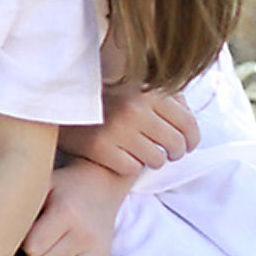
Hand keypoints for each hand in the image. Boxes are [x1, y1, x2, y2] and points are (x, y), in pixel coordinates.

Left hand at [22, 161, 125, 255]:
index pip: (32, 248)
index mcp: (65, 213)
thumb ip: (22, 204)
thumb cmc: (64, 187)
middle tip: (37, 248)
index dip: (22, 244)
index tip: (25, 235)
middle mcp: (84, 235)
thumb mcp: (42, 184)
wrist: (101, 184)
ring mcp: (97, 251)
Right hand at [60, 87, 199, 177]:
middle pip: (176, 145)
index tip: (189, 144)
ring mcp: (117, 129)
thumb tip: (191, 113)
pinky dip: (129, 166)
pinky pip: (132, 169)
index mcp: (148, 91)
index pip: (188, 123)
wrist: (62, 105)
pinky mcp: (101, 148)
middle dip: (175, 153)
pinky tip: (122, 156)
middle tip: (168, 153)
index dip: (193, 139)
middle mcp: (135, 108)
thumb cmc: (108, 99)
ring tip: (143, 153)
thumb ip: (166, 96)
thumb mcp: (137, 86)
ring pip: (156, 160)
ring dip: (152, 160)